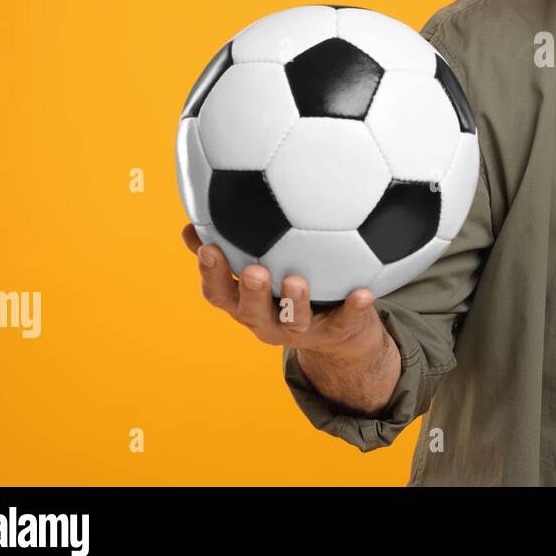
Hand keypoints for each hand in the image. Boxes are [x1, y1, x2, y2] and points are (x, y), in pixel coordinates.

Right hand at [180, 224, 390, 363]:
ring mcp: (302, 330)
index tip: (208, 248)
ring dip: (295, 302)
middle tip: (255, 270)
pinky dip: (354, 308)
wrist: (335, 333)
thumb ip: (228, 245)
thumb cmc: (285, 290)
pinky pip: (346, 321)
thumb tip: (191, 222)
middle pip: (252, 311)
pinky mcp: (337, 331)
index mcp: (245, 304)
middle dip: (251, 292)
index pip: (219, 293)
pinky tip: (364, 293)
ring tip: (297, 281)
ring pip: (295, 319)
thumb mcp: (255, 270)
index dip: (211, 274)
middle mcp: (268, 321)